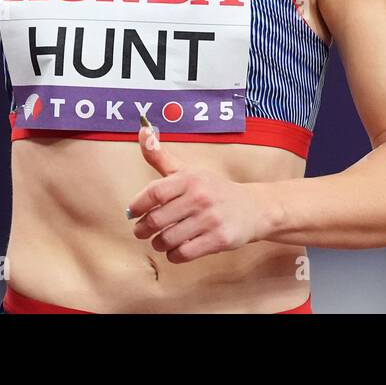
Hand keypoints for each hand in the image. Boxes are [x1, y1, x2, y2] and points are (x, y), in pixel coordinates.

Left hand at [126, 120, 273, 262]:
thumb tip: (142, 129)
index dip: (137, 206)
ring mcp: (210, 219)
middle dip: (143, 229)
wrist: (253, 208)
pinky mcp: (219, 240)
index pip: (154, 193)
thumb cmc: (213, 189)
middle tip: (141, 231)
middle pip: (156, 220)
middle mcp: (200, 197)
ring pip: (168, 240)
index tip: (132, 213)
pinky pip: (183, 254)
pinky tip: (176, 249)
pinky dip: (174, 255)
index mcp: (190, 178)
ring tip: (159, 240)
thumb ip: (160, 155)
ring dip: (158, 243)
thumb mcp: (188, 171)